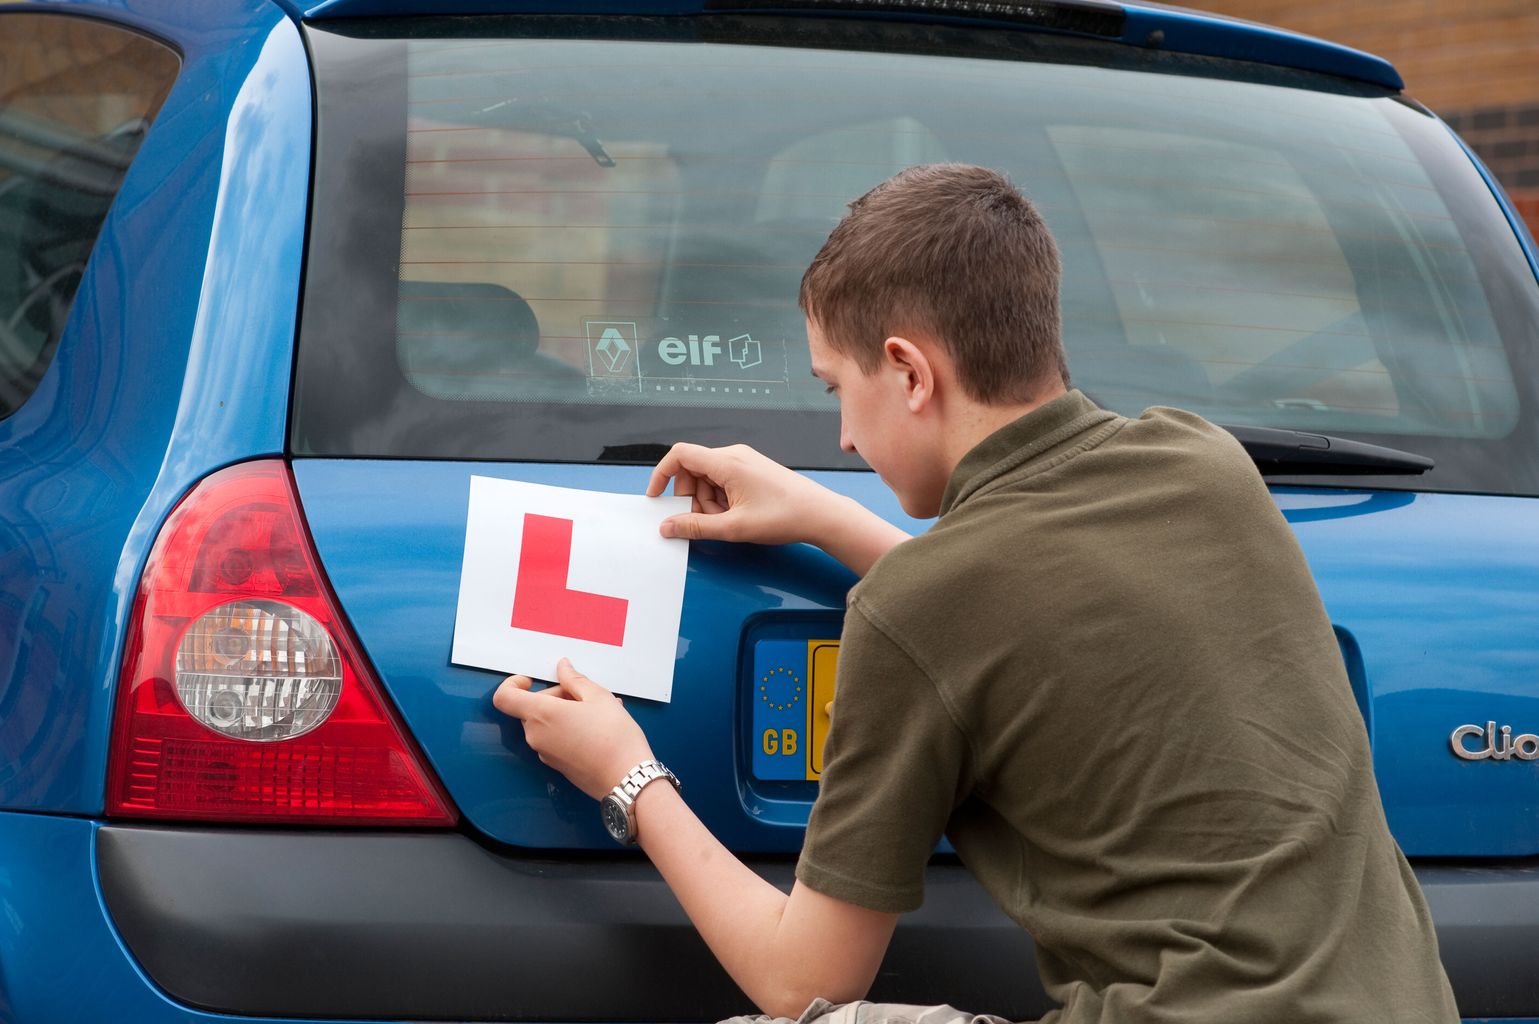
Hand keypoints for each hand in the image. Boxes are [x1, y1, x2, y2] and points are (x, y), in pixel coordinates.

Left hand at [492, 658, 653, 799]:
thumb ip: (574, 679)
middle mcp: (537, 736)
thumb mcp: (598, 697)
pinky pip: (554, 738)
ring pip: (544, 723)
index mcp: (541, 715)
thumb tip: (563, 668)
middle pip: (531, 707)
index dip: (513, 683)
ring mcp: (545, 753)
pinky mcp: (556, 764)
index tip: (531, 679)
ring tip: (597, 711)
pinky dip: (568, 728)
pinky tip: (595, 727)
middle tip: (584, 695)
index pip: (504, 698)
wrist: (627, 779)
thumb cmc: (614, 738)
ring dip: (565, 712)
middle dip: (554, 696)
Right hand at [646, 442, 845, 545]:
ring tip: (728, 521)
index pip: (680, 455)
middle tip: (706, 521)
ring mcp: (744, 461)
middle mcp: (734, 455)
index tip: (656, 497)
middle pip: (693, 470)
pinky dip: (722, 499)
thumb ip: (696, 527)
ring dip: (708, 502)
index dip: (662, 474)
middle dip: (691, 497)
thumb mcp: (733, 527)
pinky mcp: (752, 470)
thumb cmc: (784, 516)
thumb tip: (668, 526)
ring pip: (708, 478)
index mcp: (727, 462)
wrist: (820, 514)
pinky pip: (724, 481)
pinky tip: (737, 516)